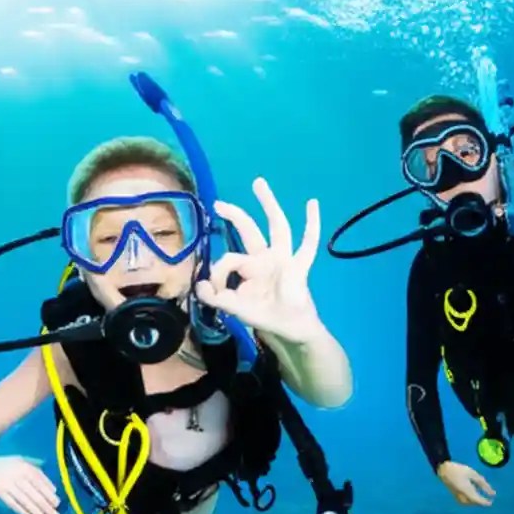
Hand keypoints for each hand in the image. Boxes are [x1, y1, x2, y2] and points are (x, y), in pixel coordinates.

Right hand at [0, 455, 60, 513]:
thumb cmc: (4, 464)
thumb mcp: (20, 460)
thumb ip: (35, 469)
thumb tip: (51, 487)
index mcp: (24, 466)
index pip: (40, 480)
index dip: (49, 492)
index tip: (57, 502)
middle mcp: (16, 474)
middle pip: (34, 492)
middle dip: (46, 505)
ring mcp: (7, 484)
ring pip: (25, 500)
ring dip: (36, 512)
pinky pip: (12, 504)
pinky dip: (22, 511)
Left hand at [194, 177, 324, 344]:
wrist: (288, 329)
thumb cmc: (263, 315)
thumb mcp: (235, 308)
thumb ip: (216, 298)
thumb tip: (200, 286)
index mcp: (249, 266)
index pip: (230, 258)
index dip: (219, 272)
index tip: (215, 291)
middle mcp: (265, 258)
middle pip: (249, 230)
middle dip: (234, 215)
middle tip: (217, 204)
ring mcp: (283, 259)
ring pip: (277, 227)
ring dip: (269, 204)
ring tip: (258, 183)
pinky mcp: (298, 267)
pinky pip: (308, 244)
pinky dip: (312, 225)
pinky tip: (312, 204)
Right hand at [436, 461, 495, 506]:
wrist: (444, 470)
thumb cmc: (459, 470)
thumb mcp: (473, 474)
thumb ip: (483, 484)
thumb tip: (493, 493)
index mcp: (468, 492)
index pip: (479, 501)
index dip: (486, 502)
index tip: (491, 501)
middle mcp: (463, 497)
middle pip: (474, 503)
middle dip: (481, 500)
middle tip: (486, 495)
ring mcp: (458, 498)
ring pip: (470, 503)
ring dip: (475, 500)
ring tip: (479, 494)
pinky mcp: (455, 496)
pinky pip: (465, 501)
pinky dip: (470, 499)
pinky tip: (471, 493)